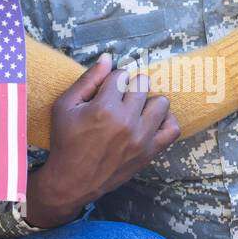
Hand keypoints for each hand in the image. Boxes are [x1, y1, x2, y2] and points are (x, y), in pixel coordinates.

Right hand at [24, 53, 181, 225]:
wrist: (73, 181)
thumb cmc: (66, 141)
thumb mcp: (65, 106)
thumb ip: (87, 79)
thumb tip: (107, 58)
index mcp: (103, 108)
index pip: (121, 75)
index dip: (112, 80)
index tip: (105, 90)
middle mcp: (126, 122)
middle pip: (142, 84)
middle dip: (130, 87)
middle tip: (118, 100)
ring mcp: (141, 138)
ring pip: (161, 102)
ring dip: (148, 102)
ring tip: (134, 110)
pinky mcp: (149, 152)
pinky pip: (172, 128)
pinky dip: (165, 121)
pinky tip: (150, 121)